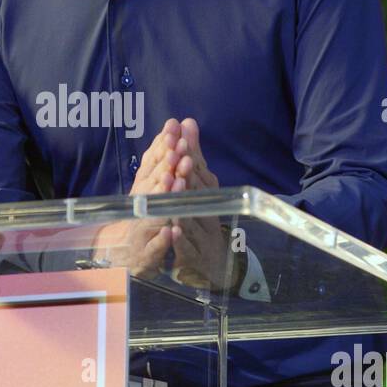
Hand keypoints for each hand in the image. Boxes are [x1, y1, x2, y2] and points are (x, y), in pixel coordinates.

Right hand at [91, 118, 192, 276]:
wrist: (122, 254)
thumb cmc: (141, 214)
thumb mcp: (152, 183)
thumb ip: (164, 154)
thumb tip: (177, 122)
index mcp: (144, 188)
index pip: (153, 164)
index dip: (163, 147)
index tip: (174, 130)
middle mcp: (140, 205)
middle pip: (152, 184)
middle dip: (165, 167)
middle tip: (177, 152)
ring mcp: (142, 229)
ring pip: (153, 212)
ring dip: (163, 197)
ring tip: (176, 181)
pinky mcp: (146, 253)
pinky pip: (154, 247)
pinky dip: (162, 239)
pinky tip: (171, 231)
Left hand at [169, 118, 243, 292]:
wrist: (214, 265)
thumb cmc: (202, 217)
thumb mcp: (199, 186)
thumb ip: (193, 155)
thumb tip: (187, 121)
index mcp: (208, 194)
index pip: (199, 173)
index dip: (190, 155)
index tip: (181, 137)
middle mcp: (207, 213)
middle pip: (199, 194)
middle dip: (189, 175)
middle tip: (182, 159)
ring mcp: (202, 236)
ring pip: (193, 218)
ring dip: (184, 203)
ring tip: (176, 187)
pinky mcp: (194, 258)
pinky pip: (187, 248)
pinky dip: (180, 239)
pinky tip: (172, 230)